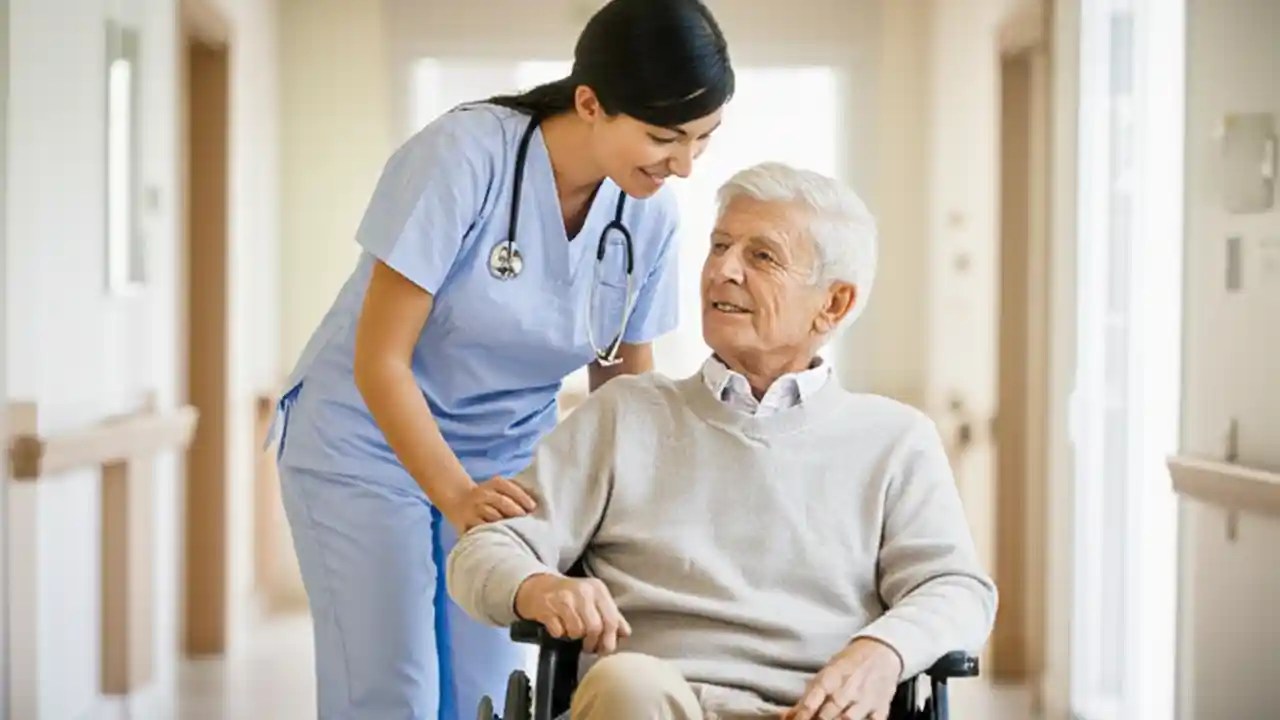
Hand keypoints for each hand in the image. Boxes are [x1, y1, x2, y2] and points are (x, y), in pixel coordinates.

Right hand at [440, 476, 536, 533]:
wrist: (458, 499)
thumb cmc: (489, 497)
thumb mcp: (499, 488)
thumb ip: (515, 493)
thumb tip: (535, 506)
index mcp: (494, 483)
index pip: (509, 487)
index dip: (522, 497)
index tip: (533, 508)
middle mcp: (482, 493)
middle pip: (502, 502)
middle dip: (516, 511)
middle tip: (526, 521)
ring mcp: (473, 508)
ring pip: (492, 516)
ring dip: (505, 523)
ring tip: (516, 531)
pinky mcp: (466, 522)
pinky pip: (481, 528)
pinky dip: (491, 532)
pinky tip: (501, 536)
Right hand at [514, 574, 631, 654]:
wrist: (537, 586)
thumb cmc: (569, 596)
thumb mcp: (593, 599)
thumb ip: (611, 615)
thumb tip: (625, 633)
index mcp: (597, 589)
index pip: (611, 620)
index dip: (609, 640)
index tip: (604, 648)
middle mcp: (582, 591)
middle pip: (595, 628)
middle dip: (592, 643)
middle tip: (588, 647)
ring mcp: (563, 598)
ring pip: (577, 631)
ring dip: (574, 637)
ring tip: (571, 633)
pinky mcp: (546, 607)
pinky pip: (558, 631)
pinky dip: (559, 634)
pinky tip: (558, 627)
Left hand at [784, 638, 902, 719]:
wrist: (882, 651)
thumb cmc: (849, 664)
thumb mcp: (826, 674)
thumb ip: (807, 698)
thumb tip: (785, 716)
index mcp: (832, 675)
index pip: (815, 695)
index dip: (804, 711)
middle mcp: (849, 687)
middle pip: (831, 710)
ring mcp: (867, 699)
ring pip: (850, 719)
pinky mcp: (881, 708)